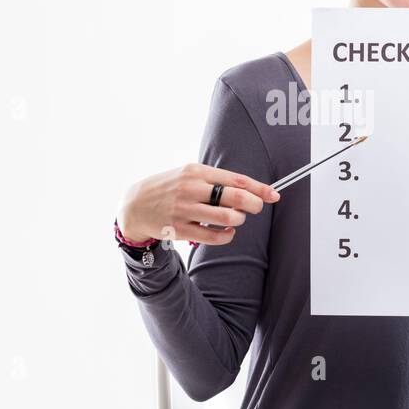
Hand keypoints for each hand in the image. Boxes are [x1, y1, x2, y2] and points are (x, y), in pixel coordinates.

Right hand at [118, 163, 280, 246]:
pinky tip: (226, 232)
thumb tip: (250, 190)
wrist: (135, 204)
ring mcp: (185, 209)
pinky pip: (213, 236)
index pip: (237, 179)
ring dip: (238, 220)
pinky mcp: (179, 228)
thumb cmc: (170, 188)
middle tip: (255, 209)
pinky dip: (227, 236)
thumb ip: (216, 180)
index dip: (259, 189)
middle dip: (254, 205)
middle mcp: (191, 188)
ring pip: (228, 217)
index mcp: (197, 171)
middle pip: (236, 197)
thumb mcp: (189, 175)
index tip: (274, 195)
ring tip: (235, 219)